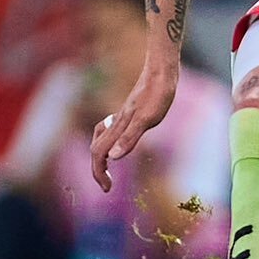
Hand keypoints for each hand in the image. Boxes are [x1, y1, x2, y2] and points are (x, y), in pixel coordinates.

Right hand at [91, 67, 177, 192]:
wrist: (161, 69)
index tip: (107, 189)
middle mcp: (116, 121)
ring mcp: (121, 115)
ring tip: (108, 167)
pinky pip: (111, 129)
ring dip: (100, 155)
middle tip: (107, 186)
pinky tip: (120, 142)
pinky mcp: (129, 110)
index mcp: (119, 126)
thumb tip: (112, 158)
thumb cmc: (158, 93)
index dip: (99, 173)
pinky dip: (110, 141)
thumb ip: (130, 138)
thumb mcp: (148, 119)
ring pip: (101, 137)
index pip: (99, 154)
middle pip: (96, 148)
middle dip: (98, 169)